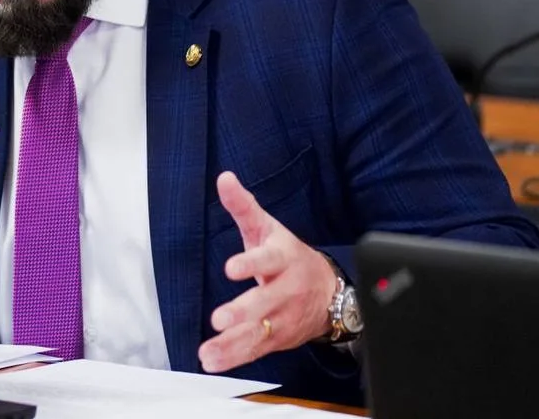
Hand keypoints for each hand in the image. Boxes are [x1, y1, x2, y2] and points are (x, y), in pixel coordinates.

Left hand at [198, 171, 338, 372]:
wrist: (329, 292)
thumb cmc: (289, 256)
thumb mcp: (268, 227)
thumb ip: (243, 206)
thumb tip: (224, 178)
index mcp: (282, 258)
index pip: (268, 259)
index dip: (250, 263)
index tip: (230, 267)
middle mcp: (285, 290)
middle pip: (265, 302)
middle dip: (243, 312)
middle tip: (219, 319)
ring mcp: (282, 318)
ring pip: (259, 332)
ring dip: (233, 344)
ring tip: (209, 351)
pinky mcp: (278, 339)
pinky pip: (255, 350)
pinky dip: (233, 358)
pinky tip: (212, 361)